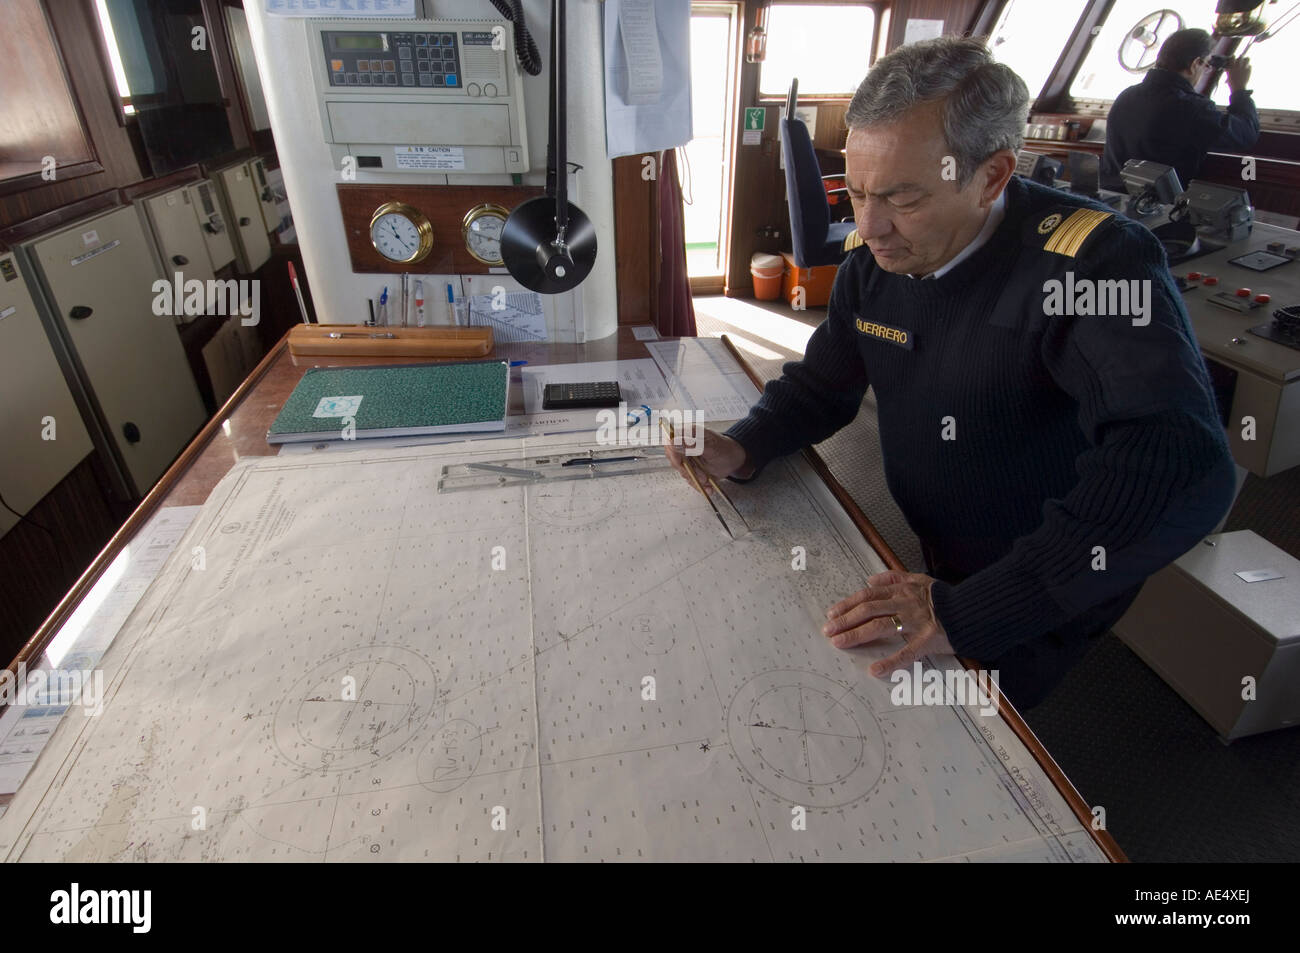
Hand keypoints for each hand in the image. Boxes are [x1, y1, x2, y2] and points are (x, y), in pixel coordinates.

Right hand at [663, 426, 751, 491]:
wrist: (734, 460)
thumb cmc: (726, 449)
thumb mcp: (711, 448)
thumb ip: (693, 445)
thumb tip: (674, 441)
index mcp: (689, 433)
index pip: (671, 440)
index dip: (673, 453)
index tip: (681, 463)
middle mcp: (685, 444)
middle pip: (674, 458)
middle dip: (687, 470)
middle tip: (701, 475)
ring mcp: (687, 457)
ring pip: (681, 471)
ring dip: (694, 478)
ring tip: (707, 479)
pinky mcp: (690, 468)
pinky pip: (688, 478)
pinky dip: (698, 484)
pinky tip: (708, 486)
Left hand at [822, 570, 955, 676]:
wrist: (972, 609)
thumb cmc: (945, 598)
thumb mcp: (919, 579)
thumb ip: (894, 577)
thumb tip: (869, 579)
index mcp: (902, 590)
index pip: (868, 595)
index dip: (848, 604)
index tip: (832, 614)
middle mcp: (905, 604)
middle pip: (869, 610)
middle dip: (846, 620)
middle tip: (828, 630)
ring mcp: (916, 622)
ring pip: (880, 626)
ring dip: (857, 635)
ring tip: (839, 643)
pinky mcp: (928, 640)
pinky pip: (907, 653)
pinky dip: (890, 662)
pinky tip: (875, 671)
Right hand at [1227, 56, 1251, 91]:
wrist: (1238, 88)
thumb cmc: (1232, 83)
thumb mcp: (1228, 75)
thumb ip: (1229, 69)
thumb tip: (1229, 66)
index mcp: (1231, 66)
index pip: (1233, 57)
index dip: (1233, 57)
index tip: (1234, 58)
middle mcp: (1238, 65)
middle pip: (1241, 56)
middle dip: (1241, 58)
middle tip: (1241, 60)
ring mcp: (1244, 67)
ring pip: (1247, 59)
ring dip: (1246, 60)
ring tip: (1245, 63)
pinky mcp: (1249, 70)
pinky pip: (1250, 66)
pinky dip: (1248, 67)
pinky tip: (1246, 71)